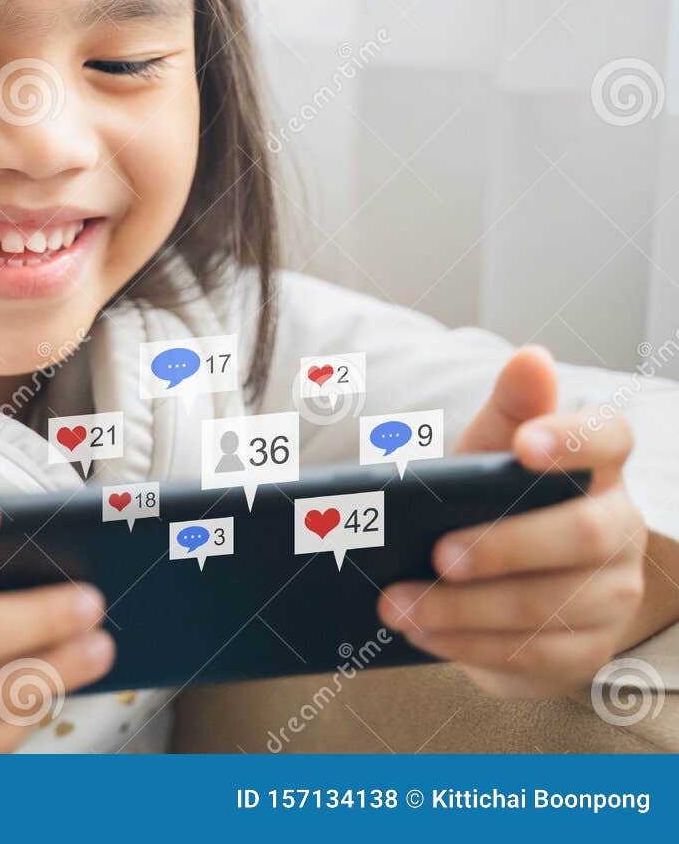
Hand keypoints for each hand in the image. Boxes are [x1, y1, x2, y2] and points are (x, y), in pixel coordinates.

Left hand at [377, 345, 647, 697]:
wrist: (505, 592)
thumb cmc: (491, 505)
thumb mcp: (485, 456)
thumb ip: (505, 412)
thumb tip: (531, 359)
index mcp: (595, 469)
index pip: (610, 440)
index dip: (574, 440)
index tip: (524, 445)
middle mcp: (618, 529)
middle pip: (582, 534)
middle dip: (503, 547)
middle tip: (436, 555)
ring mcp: (611, 594)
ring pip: (551, 606)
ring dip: (465, 610)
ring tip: (397, 607)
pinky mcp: (587, 651)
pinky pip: (535, 655)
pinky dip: (469, 646)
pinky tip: (422, 635)